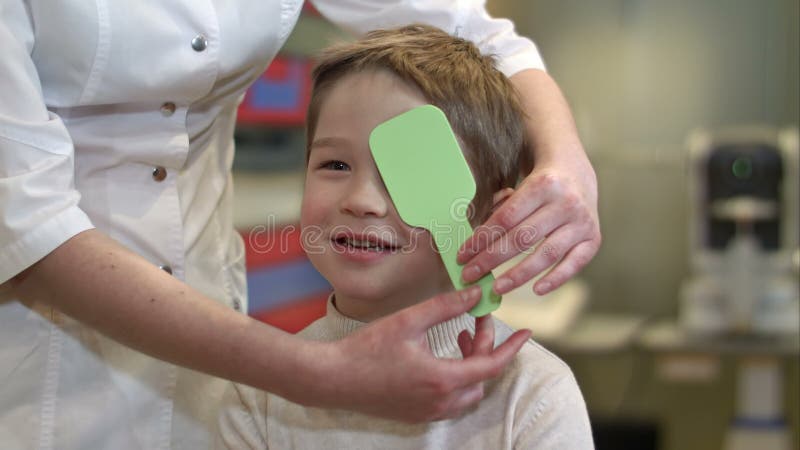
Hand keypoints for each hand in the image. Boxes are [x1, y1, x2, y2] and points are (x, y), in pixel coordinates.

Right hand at [319, 286, 529, 421]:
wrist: (333, 379)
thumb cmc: (367, 349)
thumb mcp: (409, 321)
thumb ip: (445, 307)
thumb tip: (474, 294)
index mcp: (443, 379)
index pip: (491, 365)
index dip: (511, 347)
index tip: (526, 332)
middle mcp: (440, 401)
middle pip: (481, 378)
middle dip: (484, 349)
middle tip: (474, 323)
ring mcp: (428, 412)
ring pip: (468, 392)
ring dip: (471, 366)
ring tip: (457, 336)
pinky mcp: (416, 415)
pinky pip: (450, 400)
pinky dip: (456, 379)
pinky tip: (440, 358)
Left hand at [458, 157, 600, 295]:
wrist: (576, 173)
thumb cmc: (539, 184)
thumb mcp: (519, 185)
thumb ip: (500, 209)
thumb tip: (476, 243)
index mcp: (542, 185)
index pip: (505, 219)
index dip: (481, 240)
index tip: (462, 256)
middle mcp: (565, 203)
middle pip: (522, 238)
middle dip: (491, 259)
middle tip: (470, 275)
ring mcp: (582, 222)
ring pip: (546, 254)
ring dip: (518, 275)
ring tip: (497, 288)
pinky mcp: (593, 238)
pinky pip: (574, 264)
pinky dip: (556, 279)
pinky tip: (536, 290)